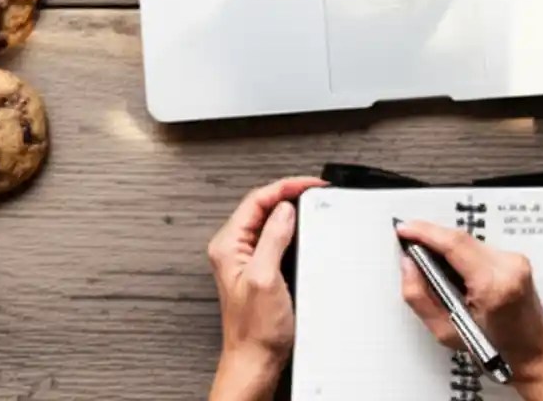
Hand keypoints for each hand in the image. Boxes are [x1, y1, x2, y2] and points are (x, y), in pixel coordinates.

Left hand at [207, 177, 327, 400]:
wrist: (255, 359)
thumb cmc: (256, 329)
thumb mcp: (266, 277)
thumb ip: (273, 239)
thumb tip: (284, 209)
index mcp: (228, 245)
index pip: (256, 200)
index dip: (284, 187)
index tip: (309, 184)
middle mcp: (232, 249)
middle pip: (261, 206)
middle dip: (288, 193)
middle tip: (314, 189)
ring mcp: (244, 258)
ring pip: (268, 220)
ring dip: (289, 209)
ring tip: (311, 200)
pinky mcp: (258, 269)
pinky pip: (274, 238)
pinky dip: (291, 228)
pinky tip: (303, 227)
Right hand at [396, 221, 542, 400]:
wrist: (534, 353)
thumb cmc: (498, 349)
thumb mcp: (446, 333)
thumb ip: (419, 297)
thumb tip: (409, 266)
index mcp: (494, 286)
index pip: (453, 244)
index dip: (424, 232)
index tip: (404, 230)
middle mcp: (509, 267)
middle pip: (459, 238)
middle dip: (431, 238)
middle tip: (411, 248)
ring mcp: (516, 261)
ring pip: (468, 240)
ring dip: (445, 247)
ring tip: (433, 266)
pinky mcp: (516, 259)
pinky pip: (478, 247)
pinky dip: (460, 254)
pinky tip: (454, 270)